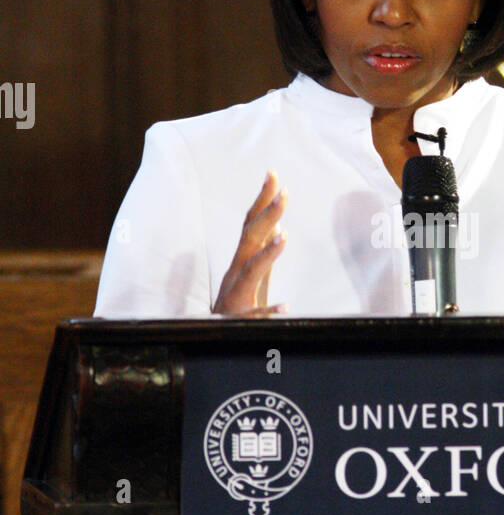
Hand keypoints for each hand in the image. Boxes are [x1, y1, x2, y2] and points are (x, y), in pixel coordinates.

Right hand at [213, 171, 287, 315]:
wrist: (208, 340)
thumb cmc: (235, 307)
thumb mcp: (250, 277)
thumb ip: (262, 254)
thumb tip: (278, 228)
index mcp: (240, 262)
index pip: (251, 226)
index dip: (261, 201)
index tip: (273, 174)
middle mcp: (235, 274)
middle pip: (250, 239)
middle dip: (267, 214)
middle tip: (284, 192)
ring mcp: (236, 296)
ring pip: (251, 271)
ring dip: (267, 253)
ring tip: (283, 236)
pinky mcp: (238, 321)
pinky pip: (252, 315)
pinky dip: (266, 310)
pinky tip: (284, 306)